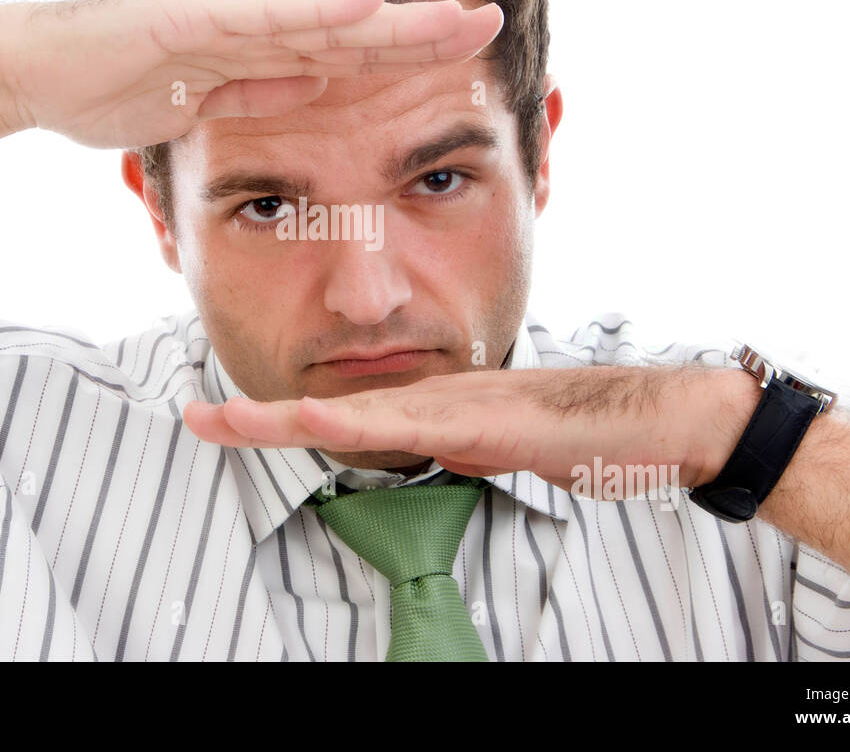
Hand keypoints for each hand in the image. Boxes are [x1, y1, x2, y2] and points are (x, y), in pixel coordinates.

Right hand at [0, 0, 503, 148]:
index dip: (408, 59)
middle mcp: (253, 29)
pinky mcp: (192, 21)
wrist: (37, 71)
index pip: (349, 57)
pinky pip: (265, 21)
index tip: (465, 63)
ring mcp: (226, 21)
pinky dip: (318, 13)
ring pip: (326, 21)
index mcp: (259, 54)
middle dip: (425, 34)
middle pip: (357, 33)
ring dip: (395, 22)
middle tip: (493, 25)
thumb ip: (258, 93)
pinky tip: (371, 6)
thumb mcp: (204, 108)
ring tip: (458, 18)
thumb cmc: (111, 87)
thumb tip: (318, 86)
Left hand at [183, 365, 751, 495]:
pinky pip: (407, 424)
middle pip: (330, 407)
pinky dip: (352, 421)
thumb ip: (457, 445)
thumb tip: (426, 452)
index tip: (226, 422)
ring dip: (283, 417)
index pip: (344, 413)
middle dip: (258, 417)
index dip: (283, 417)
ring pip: (354, 411)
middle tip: (192, 418)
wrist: (656, 418)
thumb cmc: (584, 434)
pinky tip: (309, 417)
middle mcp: (434, 397)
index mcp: (434, 407)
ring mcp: (454, 404)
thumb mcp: (501, 447)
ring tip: (220, 419)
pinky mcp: (481, 420)